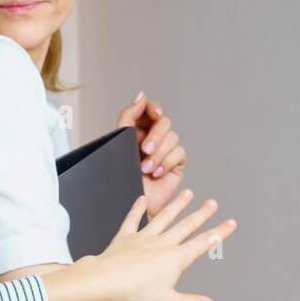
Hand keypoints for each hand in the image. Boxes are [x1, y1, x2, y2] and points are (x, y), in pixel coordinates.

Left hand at [88, 188, 235, 300]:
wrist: (107, 280)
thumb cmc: (137, 292)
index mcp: (176, 258)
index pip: (203, 243)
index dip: (219, 233)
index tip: (230, 223)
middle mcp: (163, 243)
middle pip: (186, 225)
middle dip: (201, 214)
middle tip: (212, 203)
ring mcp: (144, 237)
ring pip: (164, 217)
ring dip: (177, 205)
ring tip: (187, 193)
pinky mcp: (125, 237)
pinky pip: (133, 219)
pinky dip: (137, 209)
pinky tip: (142, 198)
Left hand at [116, 92, 184, 216]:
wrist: (130, 205)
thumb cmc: (120, 178)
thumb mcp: (120, 143)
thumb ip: (129, 116)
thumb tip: (141, 95)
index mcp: (137, 131)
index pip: (150, 111)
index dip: (154, 109)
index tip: (154, 113)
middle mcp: (153, 139)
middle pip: (164, 123)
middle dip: (155, 136)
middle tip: (144, 150)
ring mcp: (166, 152)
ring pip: (173, 138)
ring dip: (159, 153)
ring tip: (145, 169)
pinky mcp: (176, 165)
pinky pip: (180, 153)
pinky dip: (168, 162)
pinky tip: (156, 173)